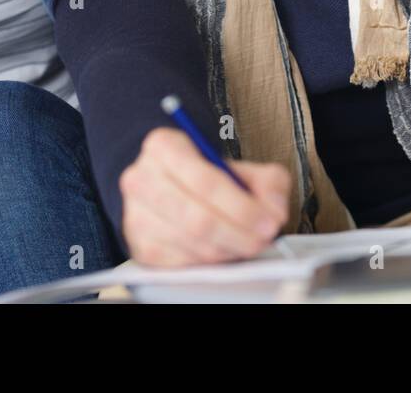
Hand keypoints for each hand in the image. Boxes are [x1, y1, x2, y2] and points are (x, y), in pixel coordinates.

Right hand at [119, 127, 290, 266]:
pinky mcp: (140, 246)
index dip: (242, 207)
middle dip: (238, 233)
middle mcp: (142, 179)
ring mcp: (137, 215)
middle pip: (196, 219)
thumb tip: (274, 211)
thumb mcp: (240, 165)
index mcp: (163, 147)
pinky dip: (211, 261)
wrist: (169, 184)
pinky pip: (183, 263)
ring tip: (248, 242)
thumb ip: (268, 181)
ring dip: (228, 249)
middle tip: (263, 238)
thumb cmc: (205, 175)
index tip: (269, 221)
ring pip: (192, 243)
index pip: (205, 182)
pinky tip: (225, 249)